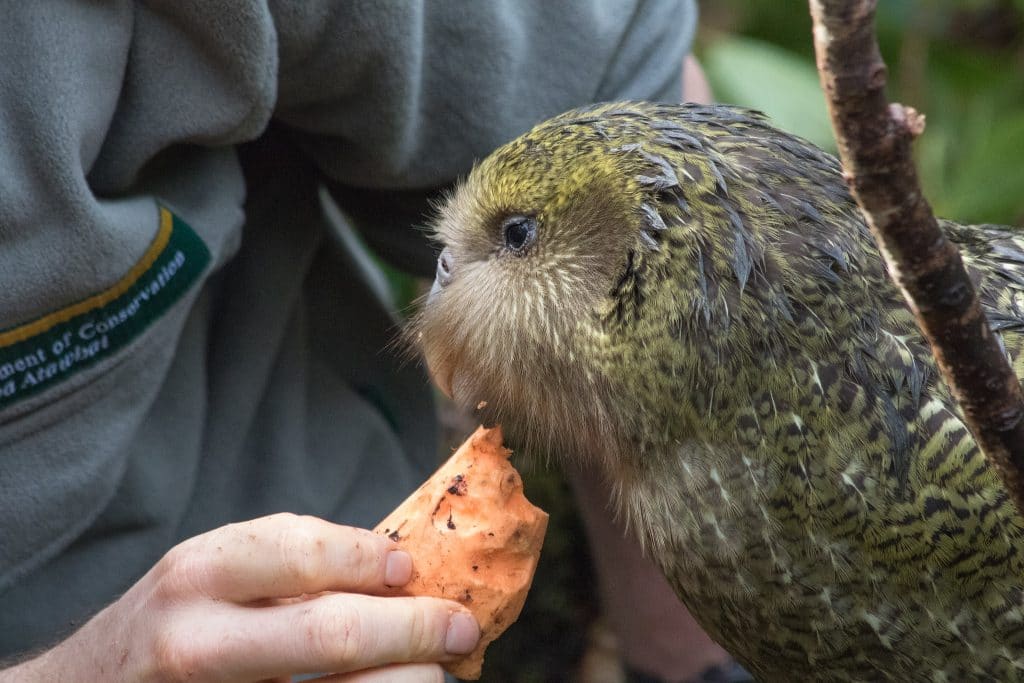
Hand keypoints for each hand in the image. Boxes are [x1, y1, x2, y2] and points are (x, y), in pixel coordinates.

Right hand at [4, 513, 478, 681]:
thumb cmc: (172, 623)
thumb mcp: (212, 576)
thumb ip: (288, 565)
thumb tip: (398, 569)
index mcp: (201, 574)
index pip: (301, 554)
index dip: (370, 561)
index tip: (414, 570)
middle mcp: (196, 638)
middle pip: (326, 636)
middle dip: (410, 631)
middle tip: (460, 627)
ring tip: (436, 672)